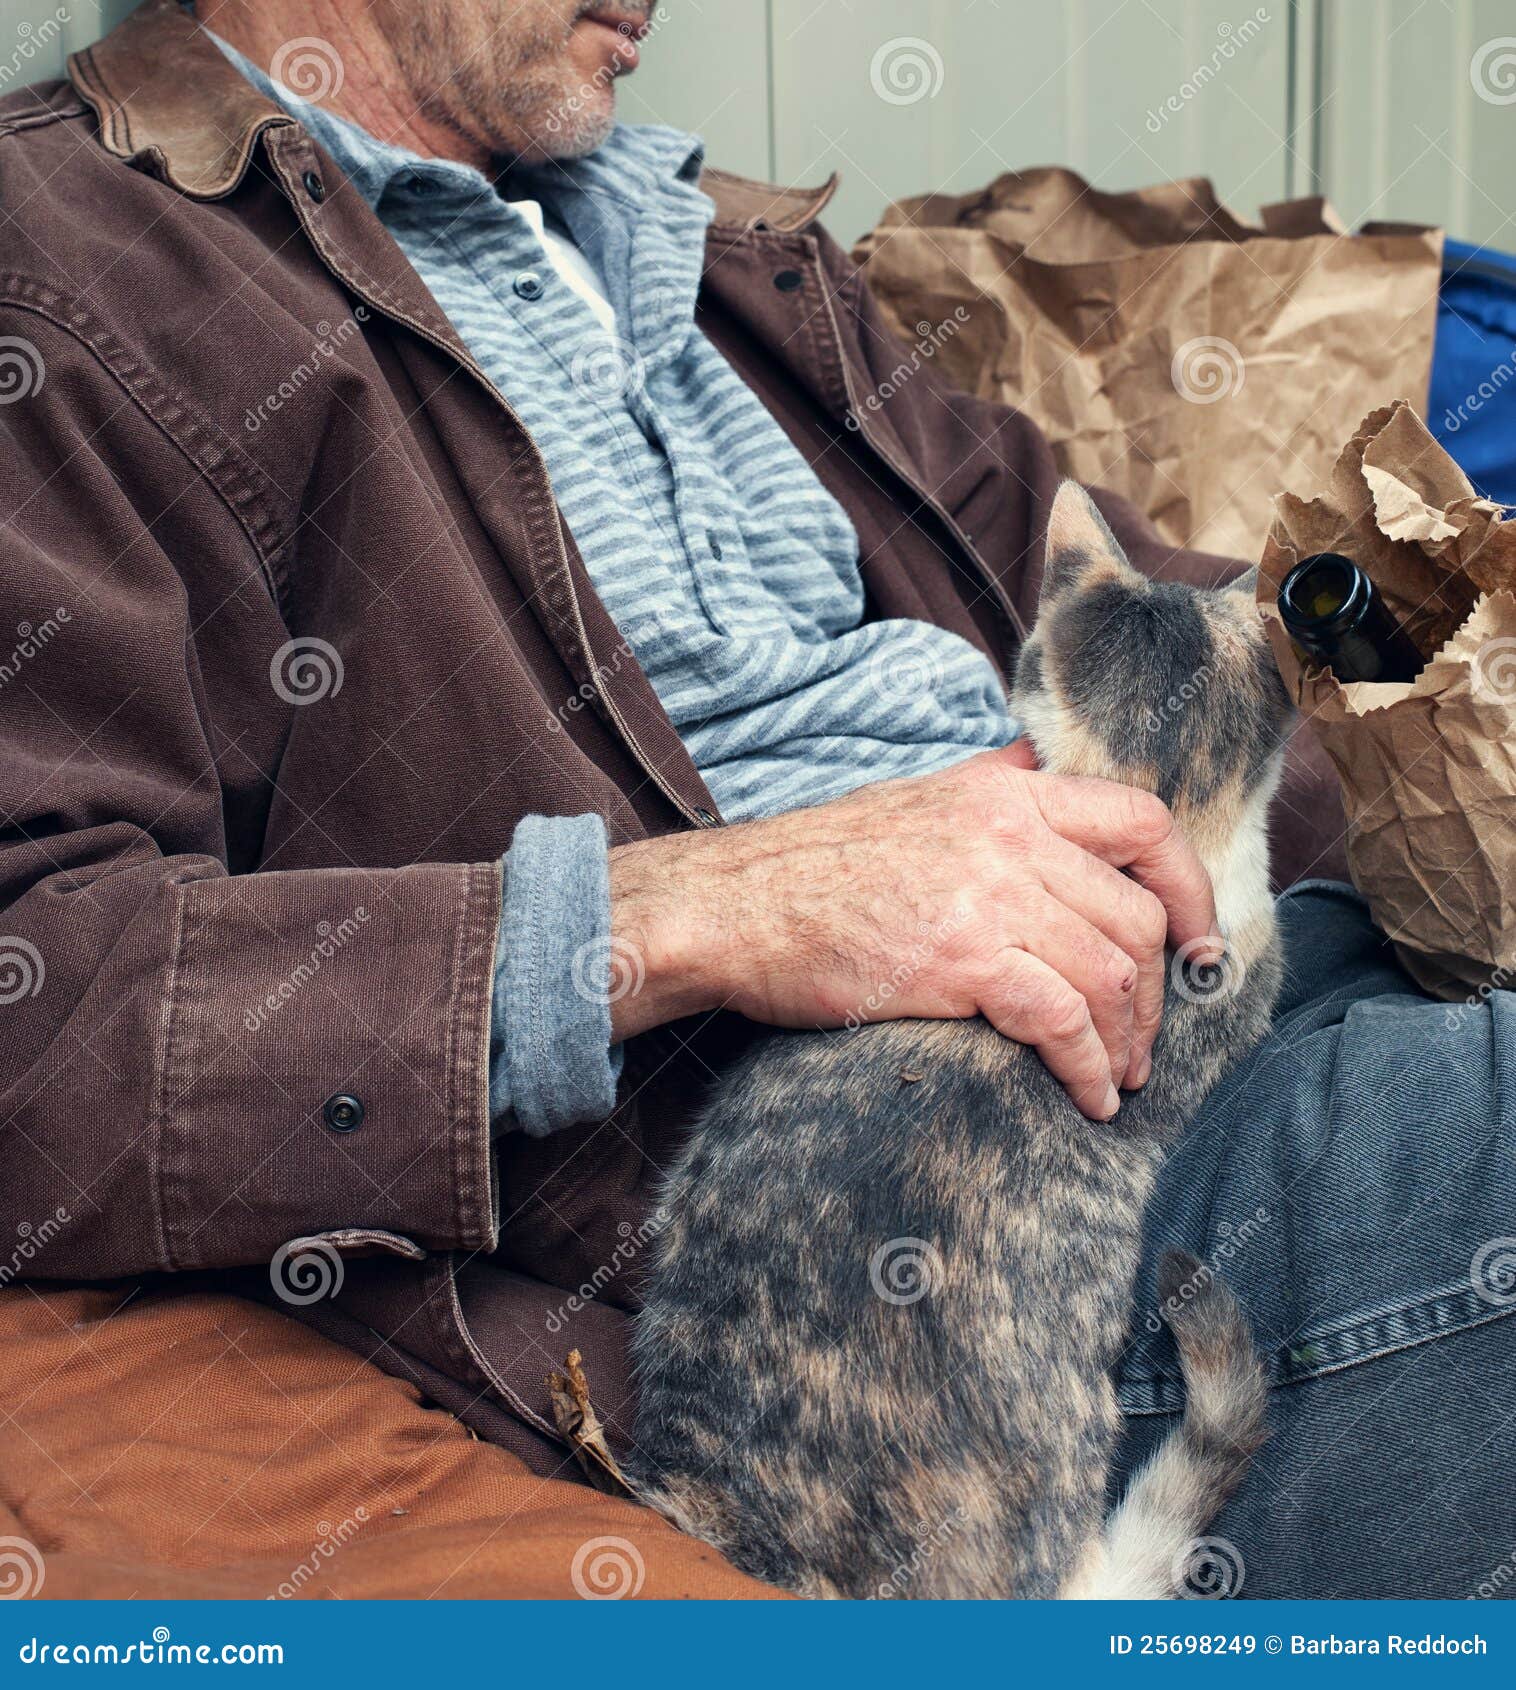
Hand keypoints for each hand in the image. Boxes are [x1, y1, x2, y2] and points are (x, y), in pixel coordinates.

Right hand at [606, 744, 1220, 1120]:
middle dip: (1160, 991)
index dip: (1190, 889)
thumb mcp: (917, 797)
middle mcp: (1009, 834)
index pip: (1142, 823)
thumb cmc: (816, 864)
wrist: (734, 904)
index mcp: (1005, 793)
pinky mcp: (958, 959)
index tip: (1199, 945)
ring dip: (1129, 1040)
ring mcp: (986, 895)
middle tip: (1145, 1039)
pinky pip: (1060, 1018)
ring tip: (1116, 1077)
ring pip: (1111, 971)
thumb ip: (990, 788)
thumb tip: (1039, 764)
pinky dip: (1087, 1067)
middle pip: (1136, 914)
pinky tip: (1086, 1096)